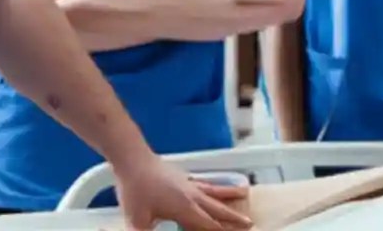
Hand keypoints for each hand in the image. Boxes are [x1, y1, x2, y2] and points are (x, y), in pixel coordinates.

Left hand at [115, 154, 251, 230]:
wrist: (132, 159)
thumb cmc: (134, 189)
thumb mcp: (137, 220)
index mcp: (184, 209)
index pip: (209, 225)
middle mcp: (191, 196)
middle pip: (217, 209)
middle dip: (233, 218)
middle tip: (250, 222)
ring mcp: (188, 184)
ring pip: (214, 192)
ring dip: (230, 195)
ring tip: (245, 193)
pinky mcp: (182, 176)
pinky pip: (204, 183)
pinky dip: (214, 186)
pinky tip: (215, 187)